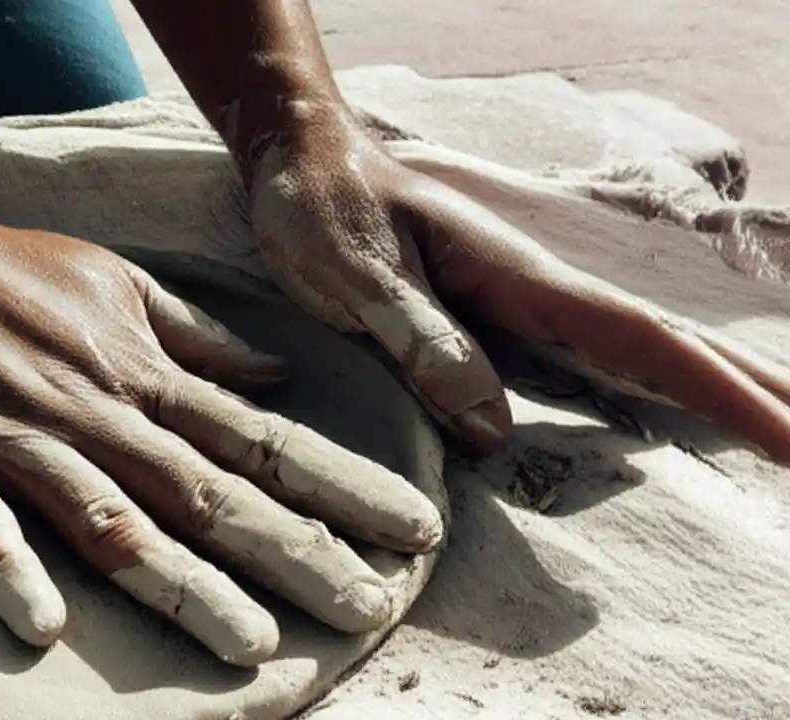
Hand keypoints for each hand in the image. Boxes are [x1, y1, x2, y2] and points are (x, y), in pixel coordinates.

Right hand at [0, 203, 442, 665]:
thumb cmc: (4, 268)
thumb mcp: (116, 281)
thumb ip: (198, 337)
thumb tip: (278, 375)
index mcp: (141, 374)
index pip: (261, 437)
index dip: (340, 486)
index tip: (411, 530)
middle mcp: (94, 411)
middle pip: (208, 492)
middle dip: (293, 552)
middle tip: (368, 609)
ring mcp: (14, 434)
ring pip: (110, 517)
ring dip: (181, 582)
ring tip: (249, 642)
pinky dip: (8, 566)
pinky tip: (46, 624)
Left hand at [248, 106, 789, 461]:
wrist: (301, 160)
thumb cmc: (324, 208)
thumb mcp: (358, 276)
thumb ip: (422, 341)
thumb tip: (491, 430)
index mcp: (517, 279)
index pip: (641, 340)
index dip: (720, 391)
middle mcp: (534, 293)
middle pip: (664, 348)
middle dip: (749, 394)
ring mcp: (518, 305)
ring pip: (634, 355)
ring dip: (710, 393)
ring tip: (780, 433)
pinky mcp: (488, 320)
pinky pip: (582, 363)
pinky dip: (641, 387)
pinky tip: (660, 415)